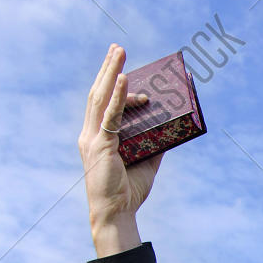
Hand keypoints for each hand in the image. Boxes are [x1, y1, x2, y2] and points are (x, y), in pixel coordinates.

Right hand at [78, 44, 162, 230]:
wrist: (117, 213)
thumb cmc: (128, 191)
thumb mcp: (147, 161)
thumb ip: (155, 143)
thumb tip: (172, 126)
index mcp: (97, 137)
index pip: (102, 103)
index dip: (111, 83)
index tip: (126, 70)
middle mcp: (90, 134)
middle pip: (98, 93)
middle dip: (108, 69)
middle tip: (118, 48)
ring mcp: (93, 139)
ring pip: (101, 98)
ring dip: (111, 72)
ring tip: (120, 53)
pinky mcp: (101, 145)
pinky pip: (110, 116)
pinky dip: (118, 97)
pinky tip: (124, 80)